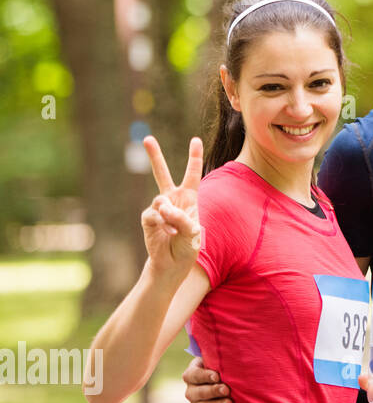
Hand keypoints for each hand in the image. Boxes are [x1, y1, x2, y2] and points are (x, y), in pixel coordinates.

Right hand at [142, 136, 203, 276]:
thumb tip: (161, 206)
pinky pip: (153, 215)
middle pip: (162, 173)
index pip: (192, 174)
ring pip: (160, 200)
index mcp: (188, 198)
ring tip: (174, 229)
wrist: (172, 263)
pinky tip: (166, 232)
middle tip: (147, 138)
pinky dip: (161, 224)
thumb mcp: (192, 232)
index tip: (195, 140)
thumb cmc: (187, 246)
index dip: (194, 157)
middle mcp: (172, 199)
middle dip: (154, 156)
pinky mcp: (148, 219)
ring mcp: (158, 208)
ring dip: (170, 216)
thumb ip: (180, 217)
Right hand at [182, 355, 230, 402]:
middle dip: (212, 391)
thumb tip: (231, 349)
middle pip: (197, 392)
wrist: (227, 381)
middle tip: (226, 389)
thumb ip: (220, 357)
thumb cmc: (223, 366)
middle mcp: (191, 389)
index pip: (194, 375)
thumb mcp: (219, 359)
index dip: (205, 376)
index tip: (217, 376)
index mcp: (192, 373)